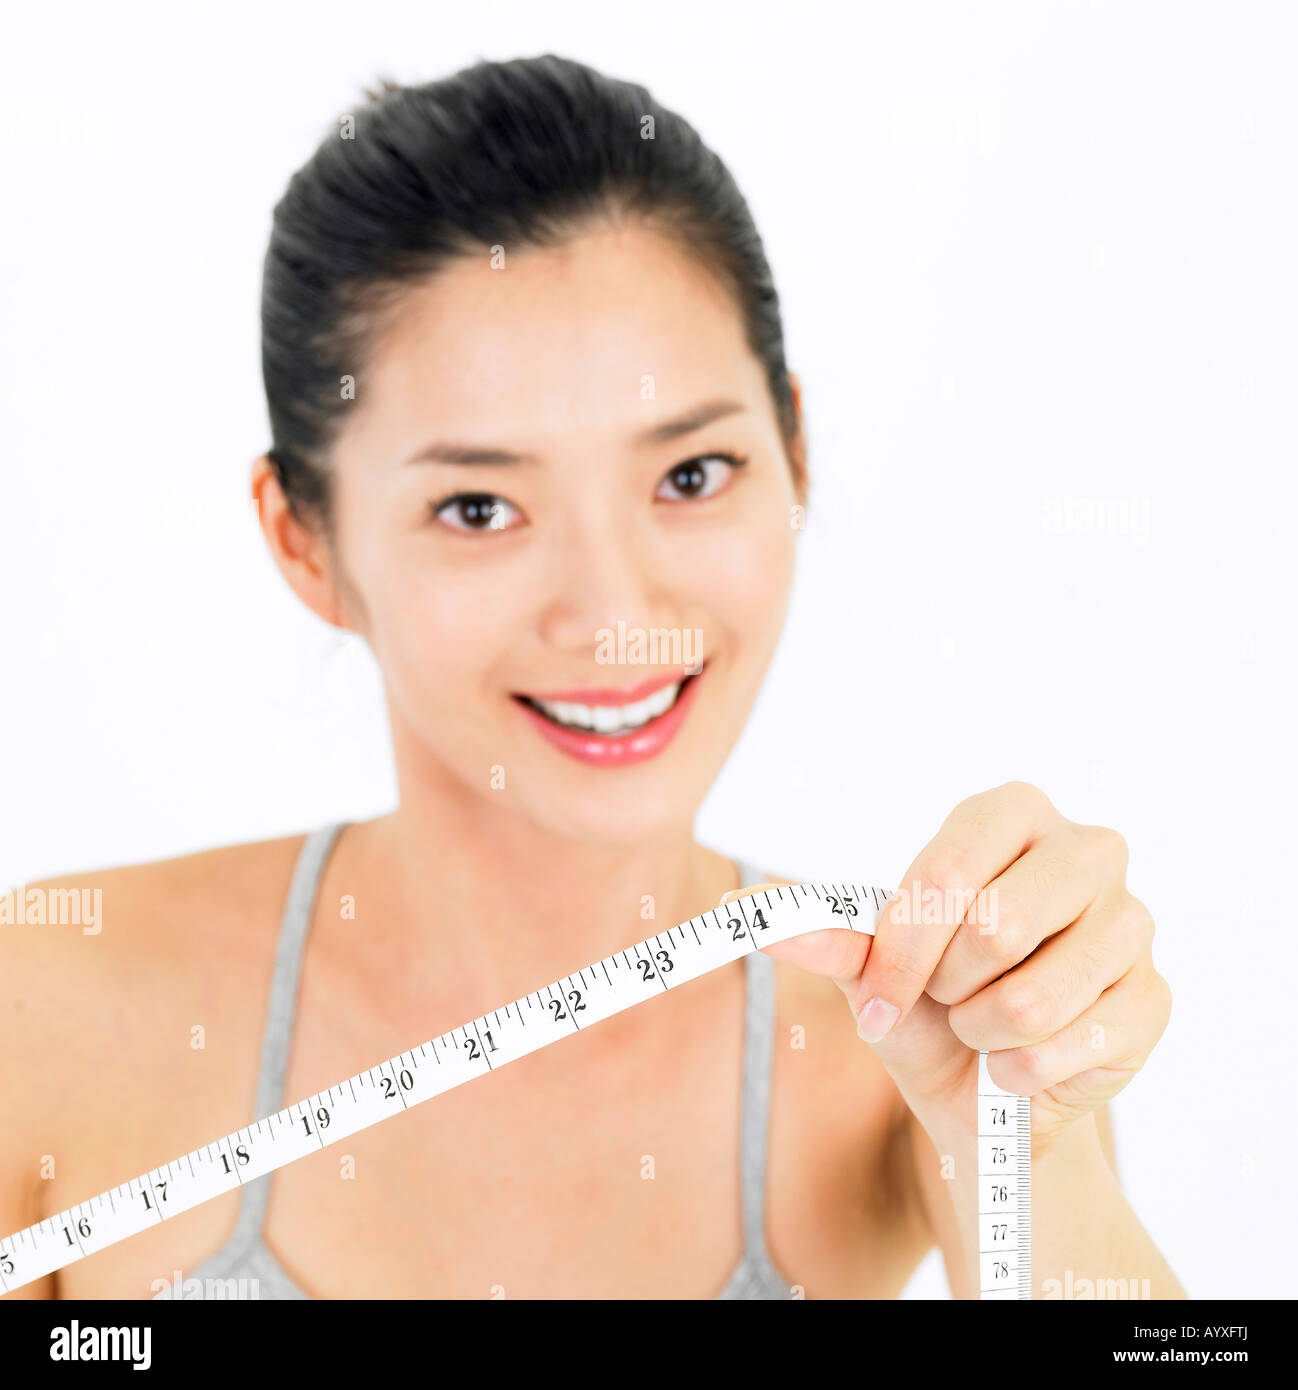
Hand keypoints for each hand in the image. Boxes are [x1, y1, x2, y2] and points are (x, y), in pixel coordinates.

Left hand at [751, 781, 1171, 1152]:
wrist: (982, 1086)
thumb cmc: (926, 1003)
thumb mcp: (870, 968)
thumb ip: (825, 934)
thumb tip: (755, 909)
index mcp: (1009, 814)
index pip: (946, 872)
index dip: (902, 949)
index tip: (878, 1004)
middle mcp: (1086, 849)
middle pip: (995, 927)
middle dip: (948, 989)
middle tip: (950, 999)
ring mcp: (1133, 921)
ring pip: (1033, 996)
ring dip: (985, 1034)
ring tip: (987, 1026)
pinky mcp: (1155, 995)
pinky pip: (1075, 1045)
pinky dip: (1026, 1071)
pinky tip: (1027, 1059)